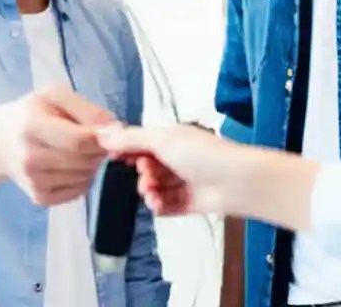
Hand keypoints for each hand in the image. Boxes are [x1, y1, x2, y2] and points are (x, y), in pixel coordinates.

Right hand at [0, 85, 115, 206]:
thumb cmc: (32, 113)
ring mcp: (34, 181)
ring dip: (92, 163)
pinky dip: (83, 178)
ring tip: (78, 149)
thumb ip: (89, 110)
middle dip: (99, 150)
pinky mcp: (39, 197)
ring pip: (85, 177)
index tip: (112, 132)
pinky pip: (79, 191)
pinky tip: (71, 164)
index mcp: (32, 126)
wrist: (0, 140)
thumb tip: (117, 132)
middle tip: (93, 138)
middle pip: (85, 161)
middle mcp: (30, 158)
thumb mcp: (56, 96)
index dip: (103, 138)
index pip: (79, 141)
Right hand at [97, 124, 232, 215]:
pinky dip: (159, 206)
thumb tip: (103, 134)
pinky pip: (165, 206)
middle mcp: (176, 158)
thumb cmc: (205, 154)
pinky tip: (158, 204)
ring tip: (153, 194)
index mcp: (170, 138)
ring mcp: (183, 181)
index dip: (126, 150)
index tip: (112, 156)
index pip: (140, 143)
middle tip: (146, 175)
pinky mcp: (188, 203)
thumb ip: (131, 139)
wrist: (238, 182)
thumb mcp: (162, 140)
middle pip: (145, 168)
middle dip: (141, 174)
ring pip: (153, 188)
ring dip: (148, 192)